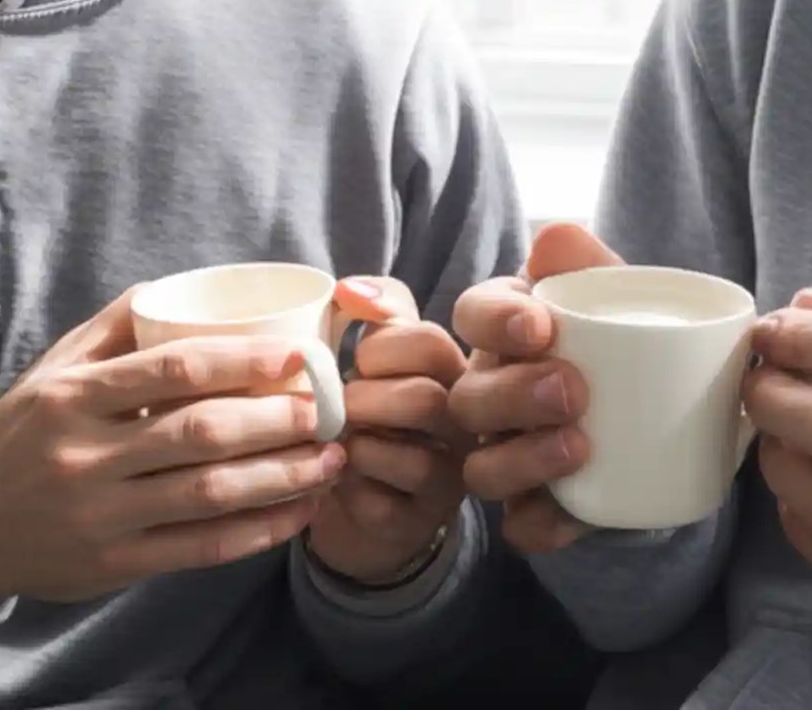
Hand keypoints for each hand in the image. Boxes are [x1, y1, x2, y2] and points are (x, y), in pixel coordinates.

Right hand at [0, 288, 340, 609]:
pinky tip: (297, 513)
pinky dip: (258, 531)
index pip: (174, 371)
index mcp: (73, 396)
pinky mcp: (114, 564)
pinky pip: (201, 548)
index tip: (300, 358)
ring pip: (210, 493)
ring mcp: (100, 515)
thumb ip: (114, 327)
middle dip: (280, 422)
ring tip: (333, 463)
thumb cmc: (22, 435)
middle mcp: (85, 455)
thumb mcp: (53, 370)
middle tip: (333, 413)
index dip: (246, 362)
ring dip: (283, 477)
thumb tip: (182, 285)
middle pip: (203, 434)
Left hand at [303, 277, 468, 583]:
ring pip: (405, 455)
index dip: (381, 347)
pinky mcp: (419, 520)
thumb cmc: (376, 412)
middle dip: (363, 398)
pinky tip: (342, 477)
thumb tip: (350, 290)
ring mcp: (451, 477)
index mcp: (462, 372)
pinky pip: (377, 502)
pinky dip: (345, 486)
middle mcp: (469, 426)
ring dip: (356, 443)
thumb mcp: (385, 353)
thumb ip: (380, 308)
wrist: (367, 498)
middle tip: (345, 405)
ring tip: (344, 440)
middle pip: (423, 400)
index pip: (431, 343)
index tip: (363, 359)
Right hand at [449, 223, 622, 552]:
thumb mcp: (623, 299)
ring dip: (521, 458)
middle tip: (572, 390)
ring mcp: (507, 453)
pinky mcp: (534, 506)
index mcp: (508, 329)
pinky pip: (521, 526)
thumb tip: (556, 236)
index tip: (538, 326)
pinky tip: (579, 512)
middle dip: (513, 394)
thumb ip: (591, 265)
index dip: (494, 321)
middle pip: (468, 399)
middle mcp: (493, 391)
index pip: (473, 314)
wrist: (687, 417)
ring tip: (579, 447)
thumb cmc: (639, 341)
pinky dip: (545, 521)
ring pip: (481, 468)